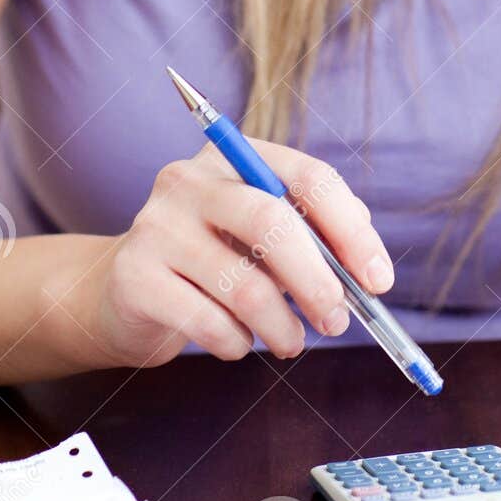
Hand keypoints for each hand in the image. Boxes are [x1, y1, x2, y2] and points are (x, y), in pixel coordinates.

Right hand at [73, 141, 394, 368]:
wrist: (122, 292)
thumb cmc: (213, 259)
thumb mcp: (261, 234)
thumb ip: (314, 236)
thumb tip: (368, 268)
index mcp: (234, 156)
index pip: (308, 178)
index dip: (351, 231)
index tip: (378, 281)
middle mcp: (190, 181)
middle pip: (273, 223)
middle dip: (318, 282)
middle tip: (337, 320)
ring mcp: (157, 227)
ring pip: (244, 286)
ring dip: (282, 326)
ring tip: (291, 342)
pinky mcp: (136, 279)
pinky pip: (210, 324)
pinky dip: (238, 344)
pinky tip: (238, 342)